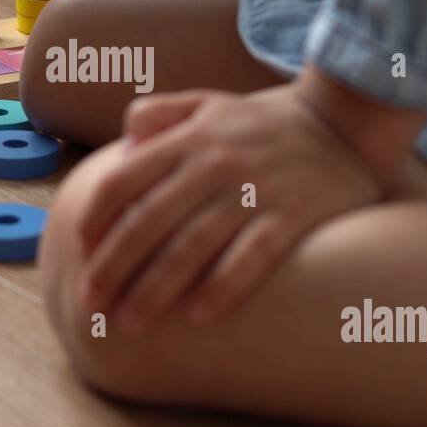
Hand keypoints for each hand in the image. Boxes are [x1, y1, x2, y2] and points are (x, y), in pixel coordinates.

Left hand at [75, 78, 384, 332]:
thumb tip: (122, 146)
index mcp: (188, 138)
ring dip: (155, 288)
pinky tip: (196, 317)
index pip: (124, 179)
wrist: (344, 122)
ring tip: (130, 323)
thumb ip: (159, 114)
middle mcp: (214, 164)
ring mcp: (253, 191)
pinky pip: (252, 257)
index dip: (96, 218)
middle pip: (149, 221)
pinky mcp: (293, 217)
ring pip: (192, 246)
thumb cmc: (265, 123)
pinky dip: (222, 287)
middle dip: (113, 266)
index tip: (81, 251)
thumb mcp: (208, 103)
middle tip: (90, 304)